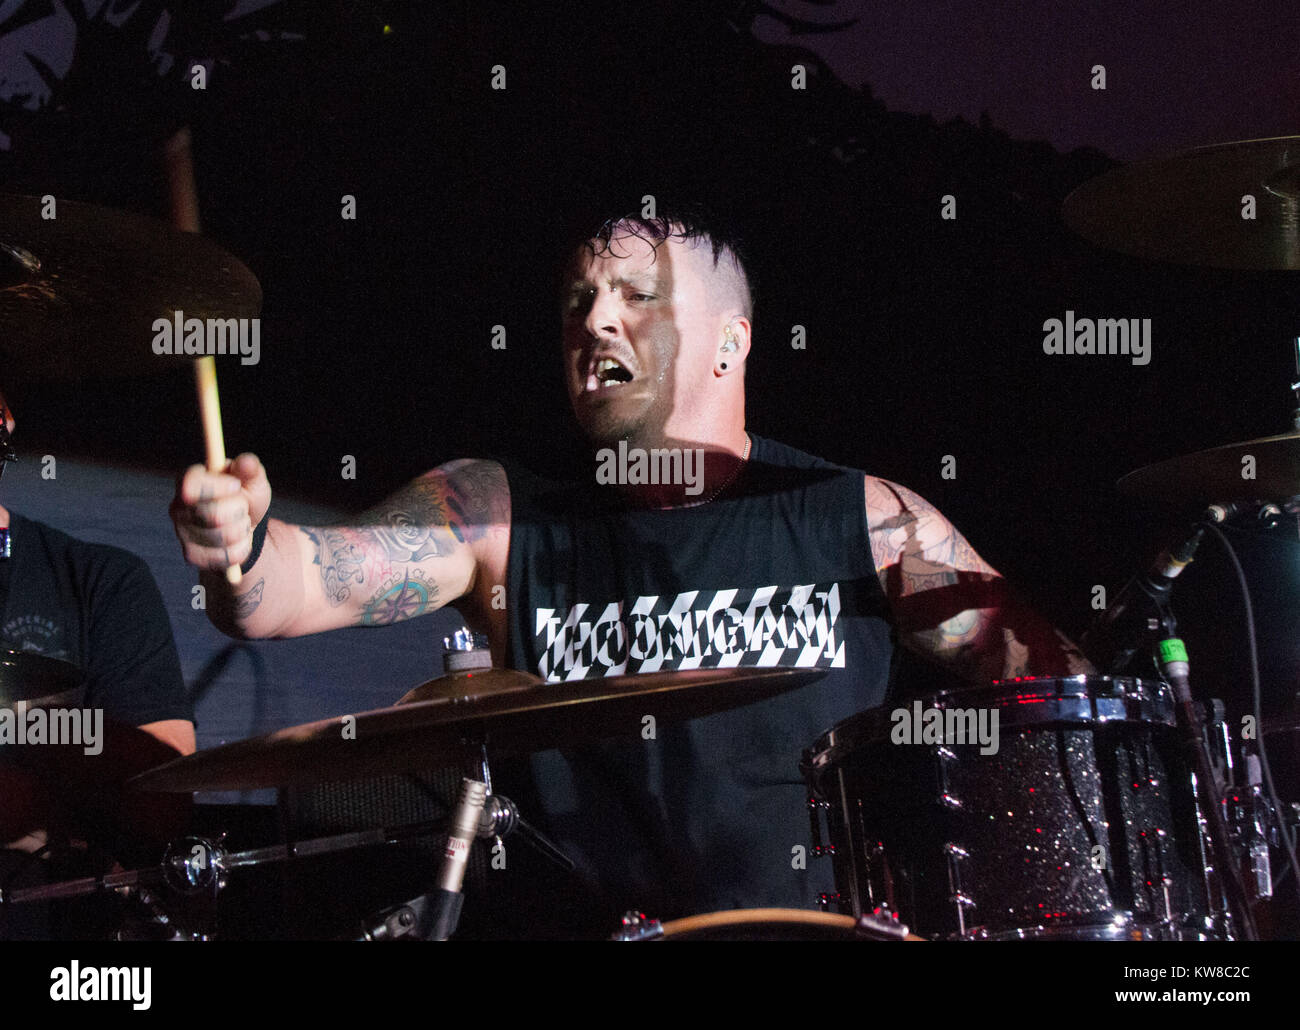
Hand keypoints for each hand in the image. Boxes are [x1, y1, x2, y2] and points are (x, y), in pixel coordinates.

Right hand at [170, 453, 271, 572]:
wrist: (244, 526)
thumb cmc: (245, 496)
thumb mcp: (252, 479)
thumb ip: (250, 469)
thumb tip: (246, 462)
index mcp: (189, 480)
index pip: (192, 485)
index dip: (218, 487)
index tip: (236, 486)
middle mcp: (178, 505)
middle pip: (212, 515)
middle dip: (239, 512)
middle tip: (242, 508)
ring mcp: (182, 532)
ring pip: (221, 537)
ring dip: (242, 530)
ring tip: (242, 523)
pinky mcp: (191, 555)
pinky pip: (223, 557)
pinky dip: (241, 549)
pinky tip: (240, 541)